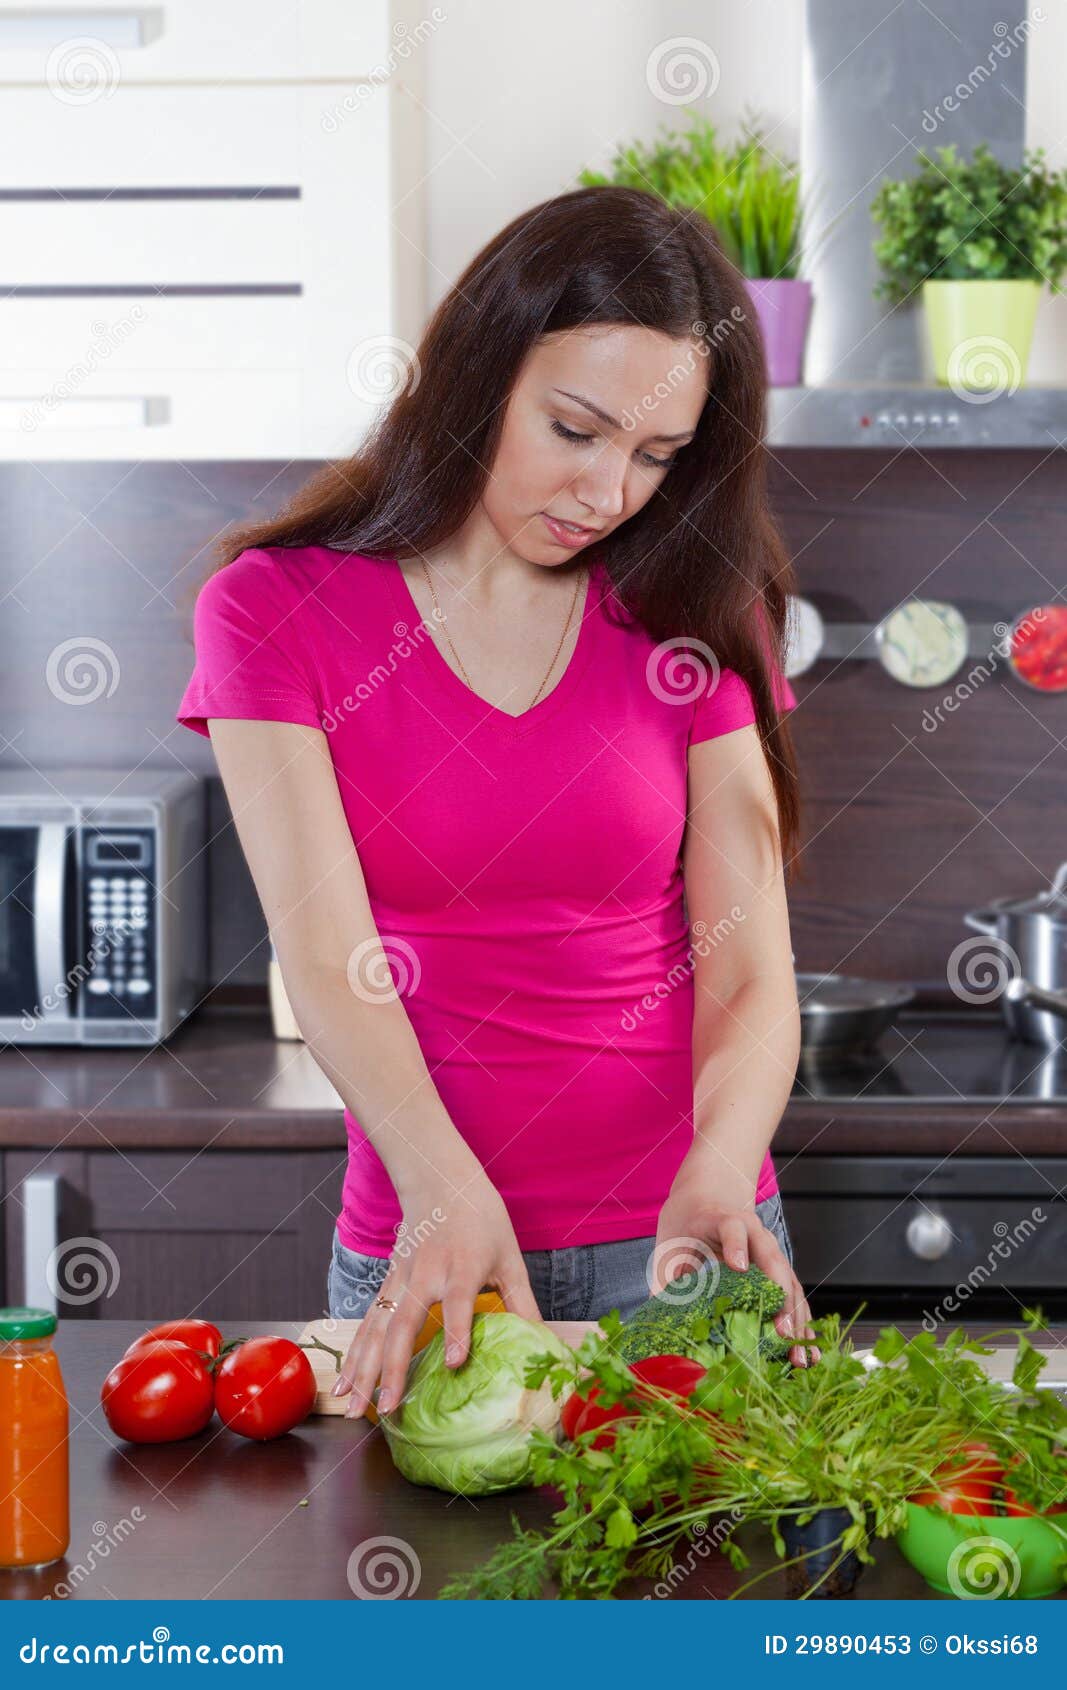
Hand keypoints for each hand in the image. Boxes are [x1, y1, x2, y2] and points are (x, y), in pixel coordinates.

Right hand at [330, 1177, 540, 1418]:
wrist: (441, 1180)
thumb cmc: (483, 1221)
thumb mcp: (510, 1258)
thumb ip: (523, 1304)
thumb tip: (542, 1346)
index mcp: (464, 1266)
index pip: (459, 1301)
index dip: (458, 1331)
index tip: (455, 1362)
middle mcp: (427, 1273)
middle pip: (405, 1323)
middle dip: (392, 1367)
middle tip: (387, 1408)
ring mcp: (401, 1277)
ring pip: (377, 1327)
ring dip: (362, 1368)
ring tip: (350, 1406)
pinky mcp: (387, 1281)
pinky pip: (367, 1322)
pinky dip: (353, 1353)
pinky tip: (342, 1382)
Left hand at [654, 1180, 819, 1366]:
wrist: (707, 1200)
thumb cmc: (686, 1226)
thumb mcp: (671, 1245)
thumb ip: (666, 1279)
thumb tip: (655, 1327)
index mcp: (725, 1219)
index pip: (733, 1228)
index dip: (735, 1245)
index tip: (737, 1267)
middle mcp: (756, 1234)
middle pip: (773, 1262)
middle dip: (780, 1298)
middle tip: (782, 1332)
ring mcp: (772, 1252)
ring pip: (791, 1283)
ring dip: (798, 1320)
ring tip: (799, 1356)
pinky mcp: (779, 1271)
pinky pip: (794, 1296)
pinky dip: (802, 1322)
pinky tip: (806, 1351)